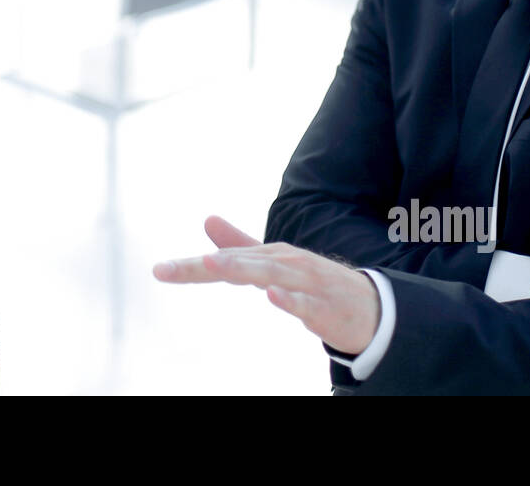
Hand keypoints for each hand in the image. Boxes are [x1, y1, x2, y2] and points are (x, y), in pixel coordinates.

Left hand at [153, 215, 379, 355]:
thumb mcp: (274, 263)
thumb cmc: (316, 284)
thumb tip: (206, 221)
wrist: (371, 308)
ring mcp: (305, 282)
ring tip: (212, 265)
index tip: (158, 271)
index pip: (224, 260)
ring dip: (241, 270)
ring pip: (270, 275)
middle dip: (204, 266)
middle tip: (168, 269)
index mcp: (269, 255)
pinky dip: (289, 298)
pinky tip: (272, 295)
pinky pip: (305, 302)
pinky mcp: (324, 307)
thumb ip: (240, 246)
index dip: (190, 267)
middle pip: (239, 264)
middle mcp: (284, 263)